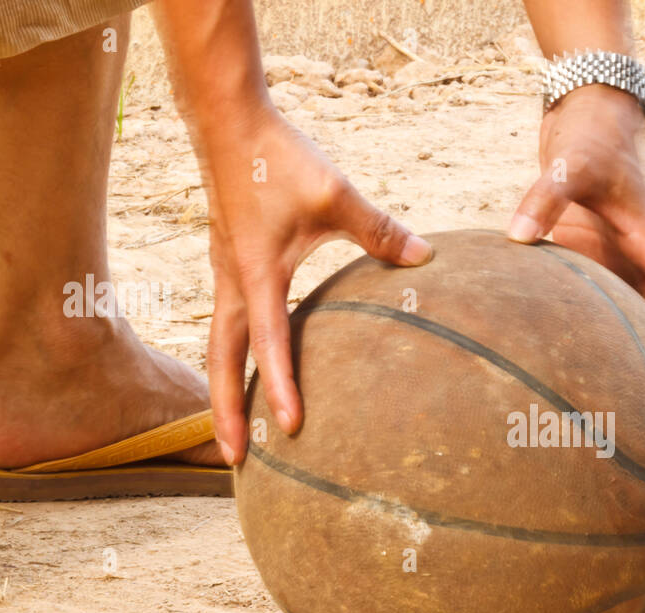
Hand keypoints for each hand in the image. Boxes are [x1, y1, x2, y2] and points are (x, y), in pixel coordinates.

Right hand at [199, 107, 431, 463]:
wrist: (228, 121)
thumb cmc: (280, 157)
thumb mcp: (336, 193)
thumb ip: (379, 229)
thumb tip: (425, 257)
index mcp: (258, 272)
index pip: (269, 342)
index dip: (279, 385)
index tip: (291, 426)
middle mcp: (233, 281)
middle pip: (222, 360)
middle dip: (225, 411)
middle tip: (234, 459)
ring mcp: (226, 275)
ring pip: (219, 345)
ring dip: (224, 388)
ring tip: (235, 431)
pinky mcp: (230, 265)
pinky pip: (228, 323)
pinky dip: (233, 355)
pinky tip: (254, 368)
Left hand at [508, 84, 644, 375]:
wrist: (589, 118)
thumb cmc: (588, 140)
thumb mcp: (569, 164)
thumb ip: (544, 199)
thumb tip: (518, 237)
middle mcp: (643, 257)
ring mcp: (624, 262)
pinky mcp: (600, 261)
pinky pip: (612, 306)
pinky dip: (614, 336)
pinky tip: (597, 369)